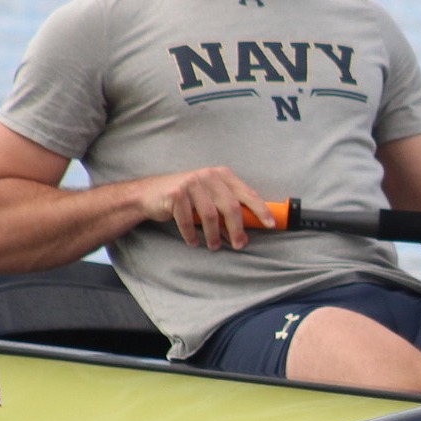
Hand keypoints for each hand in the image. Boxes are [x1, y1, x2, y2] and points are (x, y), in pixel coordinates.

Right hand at [140, 166, 270, 250]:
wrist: (150, 194)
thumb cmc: (186, 198)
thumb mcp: (210, 196)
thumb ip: (227, 206)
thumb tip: (246, 230)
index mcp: (222, 175)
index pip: (247, 193)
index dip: (261, 210)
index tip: (270, 225)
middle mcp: (208, 176)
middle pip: (231, 207)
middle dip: (237, 230)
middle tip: (239, 245)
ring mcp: (191, 183)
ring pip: (210, 216)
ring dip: (214, 236)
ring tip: (214, 246)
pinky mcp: (176, 194)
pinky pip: (188, 220)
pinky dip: (192, 235)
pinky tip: (194, 241)